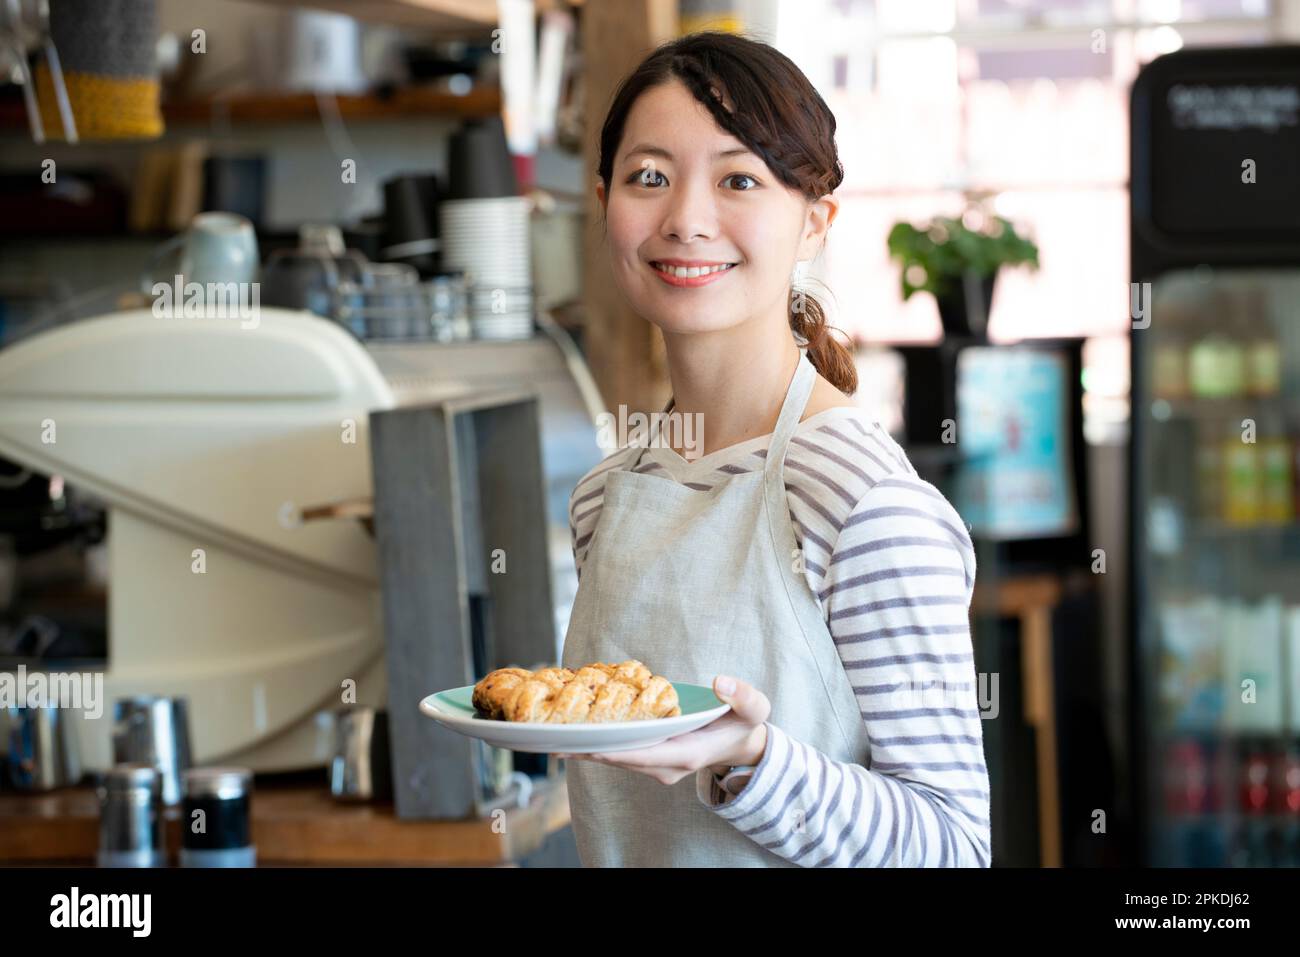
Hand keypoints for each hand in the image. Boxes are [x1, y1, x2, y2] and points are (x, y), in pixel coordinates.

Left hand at [552, 675, 770, 785]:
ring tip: (553, 736)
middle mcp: (668, 766)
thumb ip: (743, 695)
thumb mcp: (755, 708)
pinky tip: (575, 732)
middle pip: (622, 758)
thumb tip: (720, 681)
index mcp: (687, 754)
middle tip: (554, 739)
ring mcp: (658, 766)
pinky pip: (621, 752)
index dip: (616, 750)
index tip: (588, 744)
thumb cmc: (745, 724)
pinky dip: (599, 743)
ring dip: (589, 747)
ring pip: (617, 757)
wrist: (742, 743)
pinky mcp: (650, 759)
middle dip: (590, 749)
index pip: (645, 754)